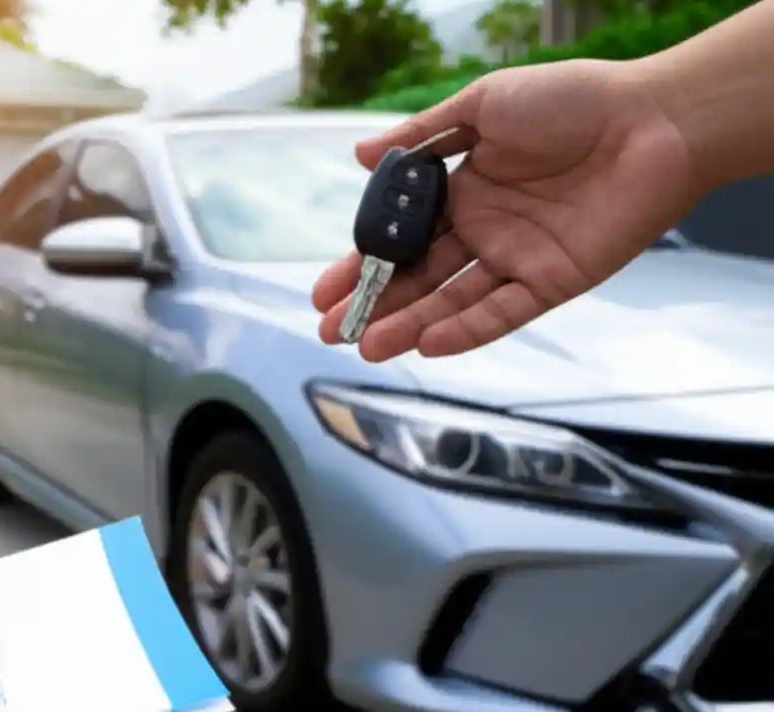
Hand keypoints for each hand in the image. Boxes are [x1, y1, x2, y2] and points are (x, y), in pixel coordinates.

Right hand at [312, 59, 704, 361]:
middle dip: (373, 305)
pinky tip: (428, 342)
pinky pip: (503, 312)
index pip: (401, 238)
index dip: (361, 265)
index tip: (325, 291)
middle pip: (417, 278)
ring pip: (451, 301)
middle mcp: (484, 229)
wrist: (653, 118)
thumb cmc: (573, 99)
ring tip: (368, 345)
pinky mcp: (552, 280)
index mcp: (462, 190)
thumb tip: (359, 155)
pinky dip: (467, 329)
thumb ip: (422, 136)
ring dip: (409, 325)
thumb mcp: (484, 104)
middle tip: (332, 330)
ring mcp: (516, 258)